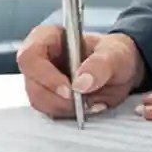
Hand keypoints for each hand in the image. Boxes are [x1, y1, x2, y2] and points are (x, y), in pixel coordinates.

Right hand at [16, 26, 145, 117]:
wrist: (121, 69)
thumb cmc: (114, 54)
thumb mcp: (115, 55)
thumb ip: (100, 65)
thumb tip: (81, 83)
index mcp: (48, 38)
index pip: (30, 56)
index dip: (45, 75)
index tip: (69, 90)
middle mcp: (39, 59)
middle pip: (32, 83)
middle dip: (56, 98)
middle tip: (82, 103)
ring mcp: (41, 80)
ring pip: (38, 101)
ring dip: (63, 108)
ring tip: (87, 104)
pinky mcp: (48, 98)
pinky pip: (49, 111)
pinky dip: (66, 114)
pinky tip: (84, 108)